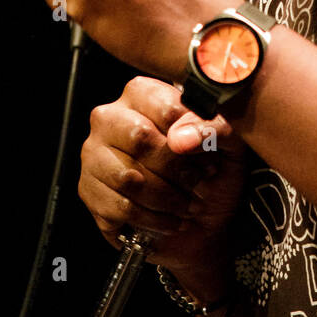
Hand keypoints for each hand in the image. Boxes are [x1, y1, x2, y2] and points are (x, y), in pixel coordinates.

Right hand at [79, 75, 248, 287]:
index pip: (164, 107)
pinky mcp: (88, 189)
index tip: (210, 159)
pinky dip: (153, 219)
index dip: (191, 136)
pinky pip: (120, 206)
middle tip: (197, 183)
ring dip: (167, 199)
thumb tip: (181, 137)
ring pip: (129, 178)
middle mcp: (110, 117)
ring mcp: (93, 154)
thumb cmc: (210, 174)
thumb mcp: (228, 146)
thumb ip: (214, 128)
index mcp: (142, 94)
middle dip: (176, 169)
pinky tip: (169, 220)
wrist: (198, 222)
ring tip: (187, 205)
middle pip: (140, 138)